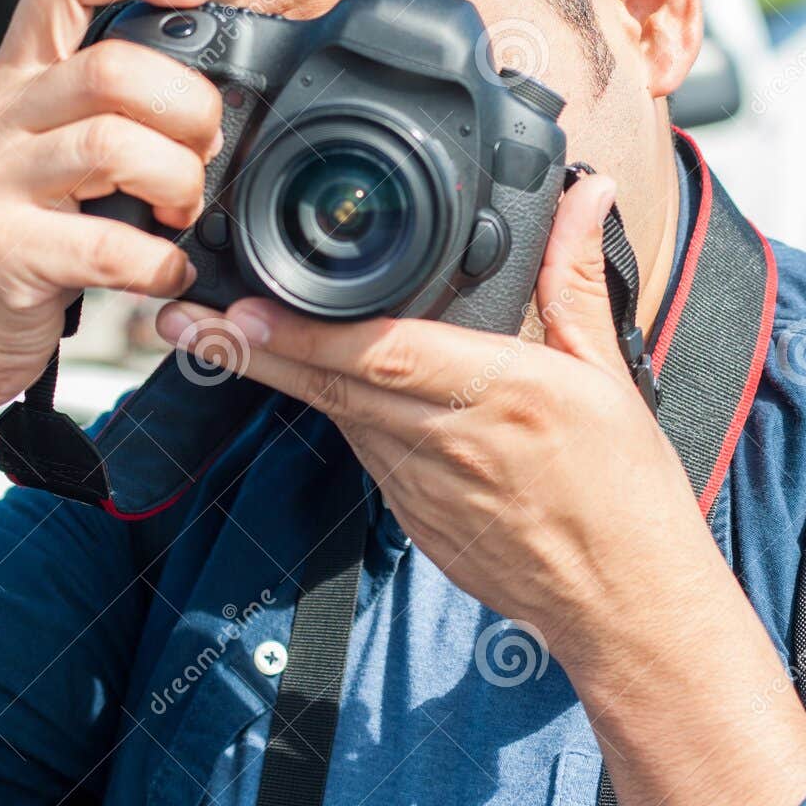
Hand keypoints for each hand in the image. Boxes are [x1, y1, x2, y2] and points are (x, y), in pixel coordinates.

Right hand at [0, 0, 220, 422]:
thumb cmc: (25, 233)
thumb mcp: (51, 150)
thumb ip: (110, 113)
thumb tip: (217, 102)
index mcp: (19, 79)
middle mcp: (1, 118)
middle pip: (113, 69)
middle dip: (189, 109)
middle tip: (205, 152)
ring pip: (115, 145)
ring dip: (179, 183)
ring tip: (184, 214)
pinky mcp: (5, 251)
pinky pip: (110, 246)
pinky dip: (161, 265)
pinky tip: (168, 273)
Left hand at [156, 174, 707, 664]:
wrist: (624, 608)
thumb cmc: (625, 495)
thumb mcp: (610, 376)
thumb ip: (574, 278)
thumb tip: (582, 197)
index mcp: (499, 392)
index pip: (380, 353)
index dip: (302, 332)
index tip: (239, 308)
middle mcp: (446, 440)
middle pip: (328, 384)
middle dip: (247, 349)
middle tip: (180, 316)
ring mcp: (421, 487)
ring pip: (336, 415)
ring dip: (277, 376)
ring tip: (213, 336)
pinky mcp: (412, 518)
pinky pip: (362, 450)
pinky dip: (333, 413)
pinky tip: (304, 382)